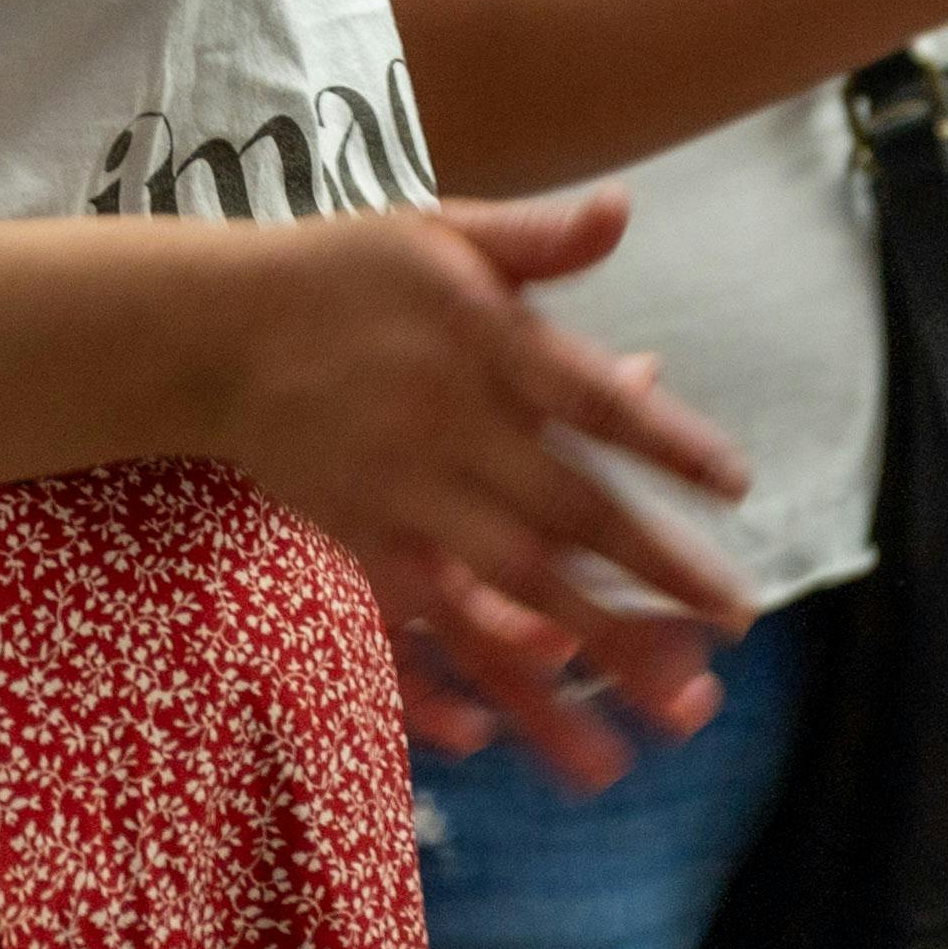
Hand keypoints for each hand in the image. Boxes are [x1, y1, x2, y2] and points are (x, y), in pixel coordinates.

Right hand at [197, 191, 757, 783]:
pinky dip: (434, 684)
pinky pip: (403, 627)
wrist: (212, 327)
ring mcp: (399, 499)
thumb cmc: (343, 275)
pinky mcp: (354, 543)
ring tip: (644, 729)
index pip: (591, 397)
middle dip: (651, 573)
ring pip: (498, 594)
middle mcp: (449, 432)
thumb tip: (622, 206)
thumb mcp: (440, 233)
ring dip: (574, 663)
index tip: (736, 486)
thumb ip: (536, 239)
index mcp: (484, 349)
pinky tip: (484, 742)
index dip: (665, 439)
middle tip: (733, 623)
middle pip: (563, 516)